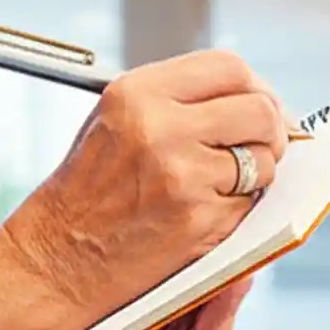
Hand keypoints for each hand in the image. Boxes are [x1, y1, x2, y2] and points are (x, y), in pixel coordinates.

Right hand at [1, 51, 287, 318]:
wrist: (57, 261)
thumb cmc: (89, 191)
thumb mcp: (116, 121)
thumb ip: (176, 100)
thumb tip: (254, 97)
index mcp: (136, 92)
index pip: (229, 68)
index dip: (256, 87)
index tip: (261, 104)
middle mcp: (159, 127)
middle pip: (259, 110)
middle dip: (272, 128)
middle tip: (264, 144)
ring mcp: (182, 175)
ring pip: (263, 159)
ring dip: (259, 172)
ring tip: (226, 182)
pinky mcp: (199, 219)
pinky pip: (249, 202)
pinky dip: (240, 207)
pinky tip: (207, 211)